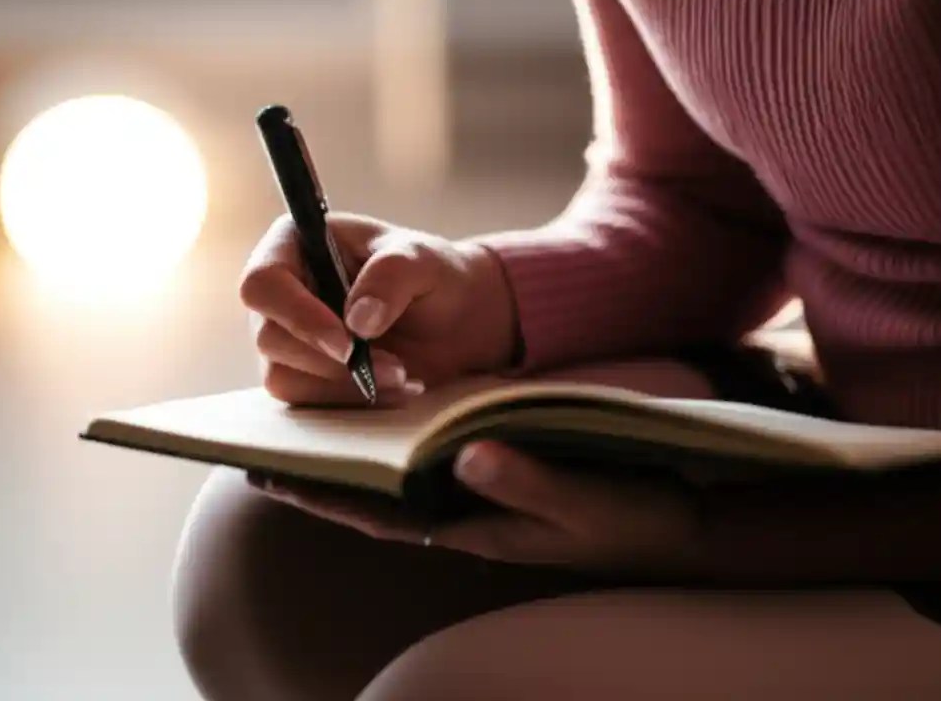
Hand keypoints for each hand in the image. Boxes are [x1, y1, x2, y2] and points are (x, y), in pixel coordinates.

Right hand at [239, 212, 517, 405]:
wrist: (451, 319)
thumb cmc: (431, 275)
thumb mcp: (423, 260)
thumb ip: (392, 276)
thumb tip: (358, 321)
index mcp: (294, 243)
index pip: (263, 283)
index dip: (297, 316)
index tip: (347, 342)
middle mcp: (279, 290)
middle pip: (270, 337)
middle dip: (333, 361)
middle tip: (394, 365)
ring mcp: (285, 335)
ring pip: (284, 376)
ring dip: (345, 386)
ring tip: (402, 375)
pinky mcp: (300, 373)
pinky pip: (306, 401)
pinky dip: (351, 401)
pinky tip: (393, 388)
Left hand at [250, 441, 702, 577]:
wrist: (678, 528)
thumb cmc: (630, 522)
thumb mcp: (585, 505)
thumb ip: (527, 484)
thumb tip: (465, 458)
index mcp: (473, 528)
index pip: (380, 515)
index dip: (325, 495)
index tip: (271, 472)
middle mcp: (464, 515)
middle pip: (376, 496)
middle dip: (322, 474)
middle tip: (262, 446)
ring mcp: (481, 496)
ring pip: (399, 475)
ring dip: (355, 452)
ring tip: (308, 421)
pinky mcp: (500, 474)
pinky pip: (433, 457)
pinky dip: (399, 437)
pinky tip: (382, 412)